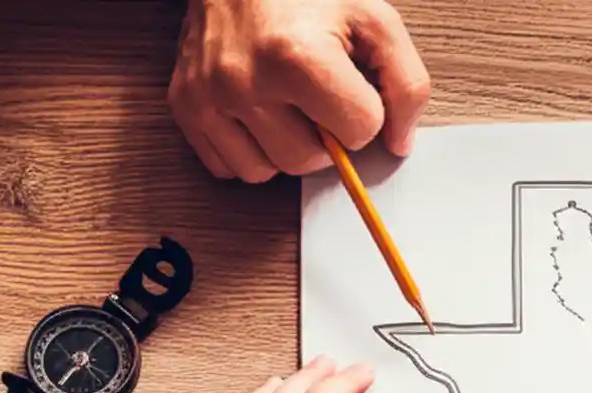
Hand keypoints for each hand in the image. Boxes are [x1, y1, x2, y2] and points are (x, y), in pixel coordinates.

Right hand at [169, 0, 430, 181]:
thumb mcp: (376, 21)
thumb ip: (406, 84)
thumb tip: (398, 144)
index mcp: (298, 57)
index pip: (360, 132)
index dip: (366, 110)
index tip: (352, 83)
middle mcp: (245, 80)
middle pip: (312, 160)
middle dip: (327, 134)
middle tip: (319, 94)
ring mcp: (208, 96)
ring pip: (269, 172)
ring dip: (288, 146)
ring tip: (288, 102)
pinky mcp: (185, 105)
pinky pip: (229, 166)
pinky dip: (251, 150)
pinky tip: (260, 112)